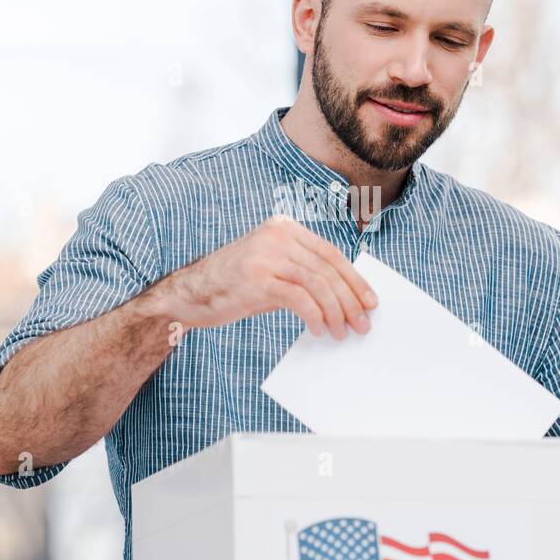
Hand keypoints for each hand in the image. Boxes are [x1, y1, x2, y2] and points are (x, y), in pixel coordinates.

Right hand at [158, 216, 376, 339]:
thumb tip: (343, 297)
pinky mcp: (257, 279)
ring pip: (318, 284)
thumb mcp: (271, 269)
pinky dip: (315, 316)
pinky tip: (319, 330)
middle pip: (328, 269)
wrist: (189, 294)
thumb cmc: (233, 285)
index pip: (331, 254)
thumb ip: (302, 273)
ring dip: (336, 312)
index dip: (354, 280)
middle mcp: (277, 235)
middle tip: (362, 324)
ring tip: (342, 332)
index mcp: (284, 228)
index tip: (370, 301)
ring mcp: (266, 255)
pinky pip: (299, 299)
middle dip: (350, 300)